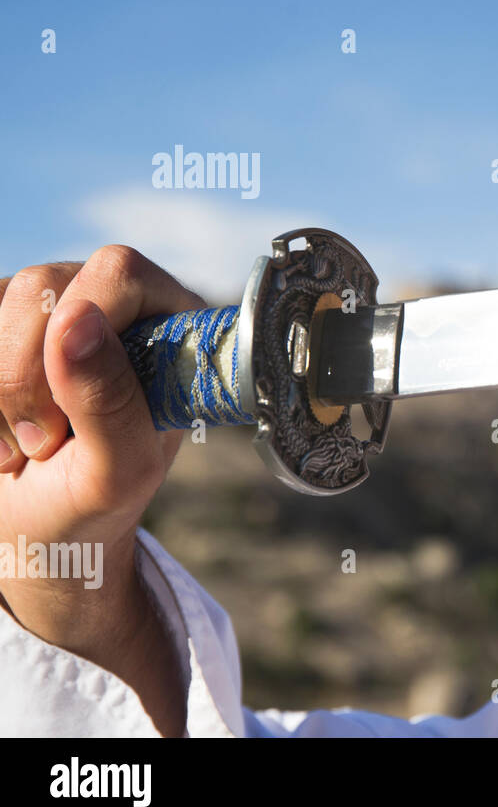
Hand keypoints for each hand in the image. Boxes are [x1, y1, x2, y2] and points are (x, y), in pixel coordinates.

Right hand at [0, 245, 204, 734]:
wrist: (32, 532)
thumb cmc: (91, 506)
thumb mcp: (115, 472)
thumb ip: (109, 399)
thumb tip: (77, 317)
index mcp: (171, 325)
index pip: (121, 274)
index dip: (83, 336)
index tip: (69, 418)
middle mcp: (114, 302)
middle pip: (45, 283)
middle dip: (26, 373)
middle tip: (43, 444)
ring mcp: (51, 306)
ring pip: (0, 296)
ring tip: (22, 445)